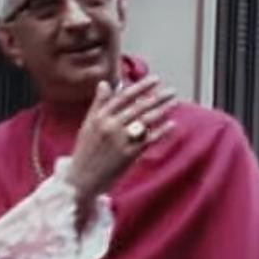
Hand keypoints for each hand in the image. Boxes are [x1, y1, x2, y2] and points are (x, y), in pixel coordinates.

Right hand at [66, 76, 176, 199]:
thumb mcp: (88, 124)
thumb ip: (99, 104)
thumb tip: (105, 83)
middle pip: (138, 107)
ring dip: (163, 110)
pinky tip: (172, 124)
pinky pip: (148, 139)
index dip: (141, 86)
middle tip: (172, 91)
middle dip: (157, 97)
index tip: (156, 79)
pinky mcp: (128, 154)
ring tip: (175, 102)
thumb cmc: (86, 151)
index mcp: (100, 117)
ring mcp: (120, 140)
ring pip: (145, 121)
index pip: (124, 97)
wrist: (82, 180)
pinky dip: (161, 131)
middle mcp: (110, 126)